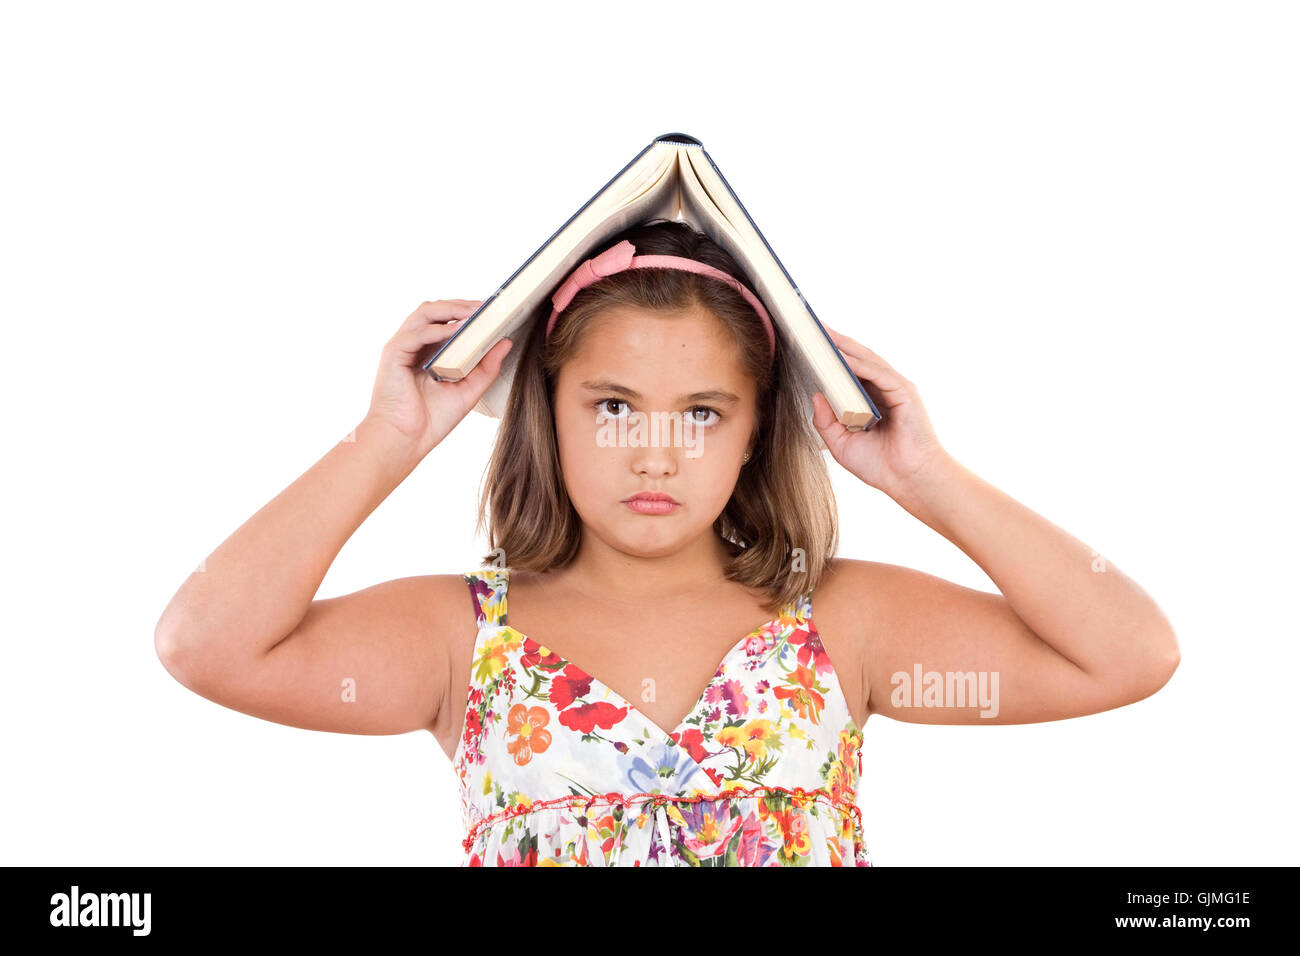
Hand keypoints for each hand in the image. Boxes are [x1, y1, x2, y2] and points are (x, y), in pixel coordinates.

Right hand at [364, 299, 513, 458]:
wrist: (404, 441)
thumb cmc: (430, 421)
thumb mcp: (468, 391)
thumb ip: (486, 367)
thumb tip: (506, 342)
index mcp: (427, 352)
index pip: (446, 321)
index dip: (467, 313)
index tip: (492, 311)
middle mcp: (414, 345)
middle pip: (435, 310)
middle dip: (462, 305)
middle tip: (487, 307)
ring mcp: (402, 347)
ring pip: (425, 313)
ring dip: (452, 309)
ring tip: (475, 312)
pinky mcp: (393, 354)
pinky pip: (417, 333)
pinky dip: (439, 329)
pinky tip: (458, 330)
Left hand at [811, 326, 949, 498]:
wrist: (910, 480)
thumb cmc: (881, 466)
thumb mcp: (841, 444)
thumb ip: (826, 421)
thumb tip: (814, 394)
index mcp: (869, 401)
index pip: (847, 372)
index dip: (829, 358)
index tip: (806, 344)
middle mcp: (882, 390)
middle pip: (856, 360)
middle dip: (834, 343)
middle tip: (810, 327)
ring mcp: (894, 388)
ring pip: (866, 360)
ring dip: (843, 346)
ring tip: (821, 334)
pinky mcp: (904, 391)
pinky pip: (877, 372)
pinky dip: (858, 363)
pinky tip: (839, 356)